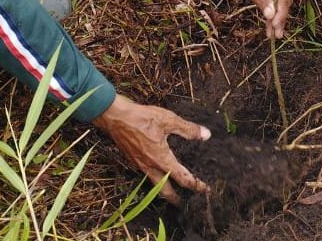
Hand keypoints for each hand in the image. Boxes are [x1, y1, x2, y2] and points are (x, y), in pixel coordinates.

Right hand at [92, 95, 210, 203]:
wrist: (115, 117)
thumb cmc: (141, 118)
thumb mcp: (168, 120)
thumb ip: (188, 129)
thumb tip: (206, 135)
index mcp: (161, 158)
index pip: (182, 178)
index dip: (195, 185)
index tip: (205, 190)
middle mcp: (150, 166)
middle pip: (164, 190)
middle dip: (174, 198)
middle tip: (183, 203)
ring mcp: (140, 164)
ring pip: (154, 183)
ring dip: (163, 190)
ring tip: (171, 192)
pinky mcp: (133, 159)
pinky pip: (146, 174)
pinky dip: (154, 178)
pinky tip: (157, 172)